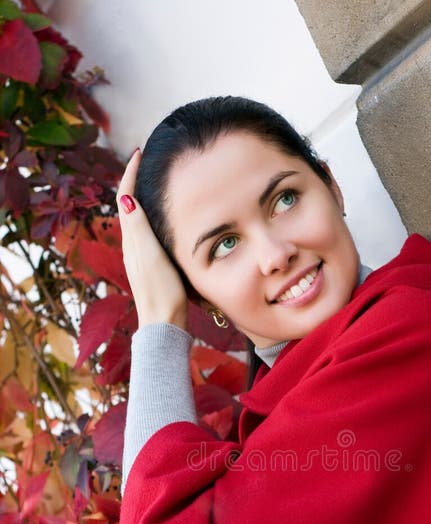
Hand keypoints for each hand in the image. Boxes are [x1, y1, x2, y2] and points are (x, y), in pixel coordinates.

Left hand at [117, 148, 188, 330]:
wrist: (165, 322)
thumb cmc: (160, 290)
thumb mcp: (150, 254)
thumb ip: (138, 226)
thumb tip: (123, 195)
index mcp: (131, 239)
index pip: (125, 197)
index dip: (131, 174)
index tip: (140, 152)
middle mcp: (132, 246)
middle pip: (129, 205)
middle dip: (135, 181)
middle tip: (146, 162)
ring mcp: (141, 257)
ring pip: (137, 218)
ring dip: (142, 198)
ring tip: (153, 183)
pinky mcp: (151, 266)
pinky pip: (146, 232)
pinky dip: (151, 216)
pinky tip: (161, 221)